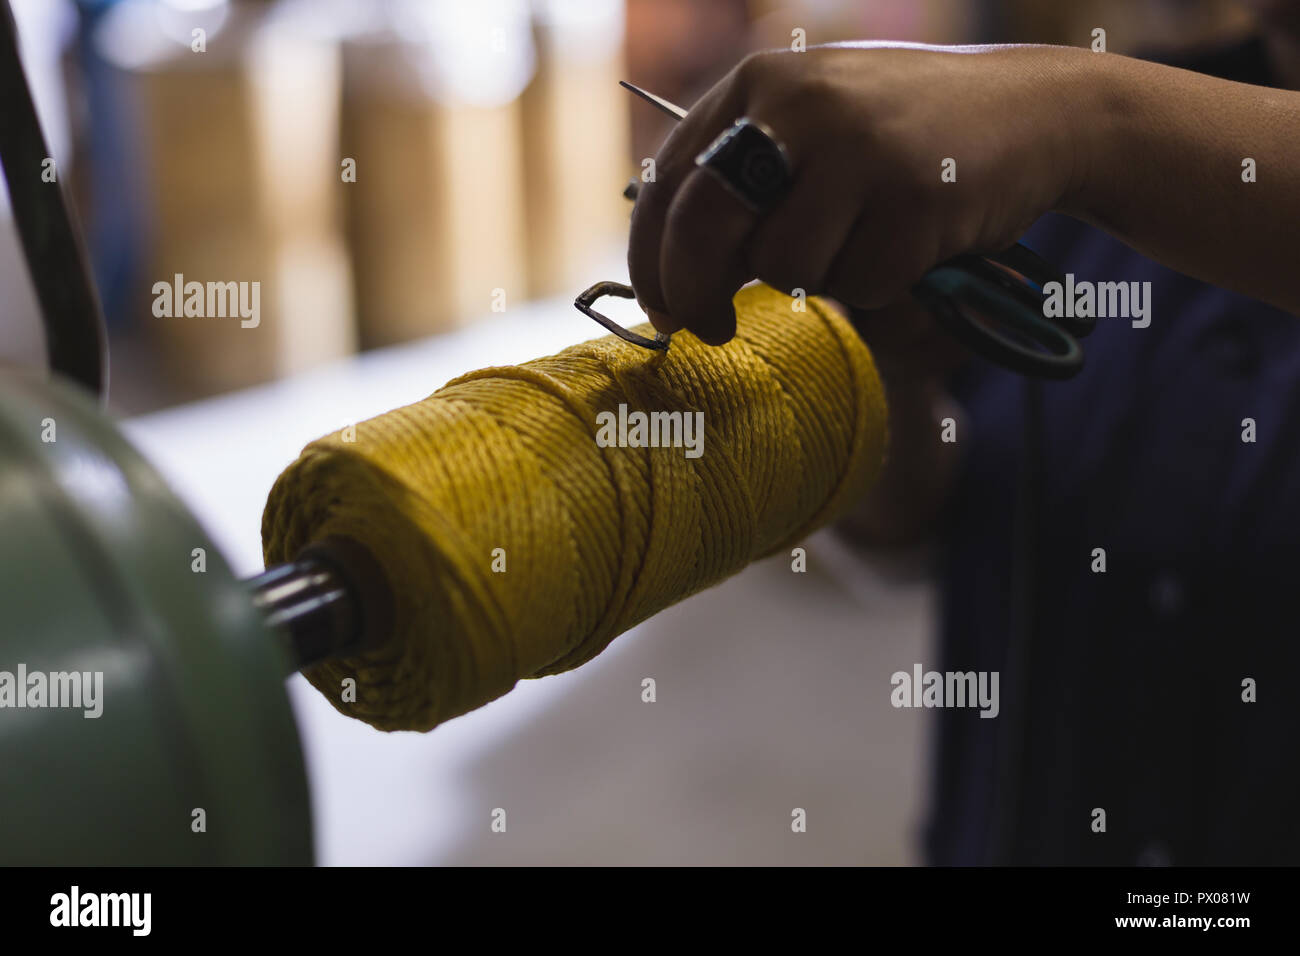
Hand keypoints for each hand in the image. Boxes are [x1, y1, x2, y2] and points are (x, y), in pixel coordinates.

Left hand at [628, 43, 1090, 343]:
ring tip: (867, 244)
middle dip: (694, 291)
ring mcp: (857, 145)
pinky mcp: (910, 194)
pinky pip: (860, 286)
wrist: (1037, 114)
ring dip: (820, 282)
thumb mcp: (814, 132)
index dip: (651, 258)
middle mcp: (799, 102)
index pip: (668, 182)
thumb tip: (674, 275)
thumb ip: (746, 184)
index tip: (662, 306)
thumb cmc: (905, 143)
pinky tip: (916, 245)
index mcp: (760, 84)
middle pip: (703, 224)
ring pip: (784, 267)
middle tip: (710, 327)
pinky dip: (881, 289)